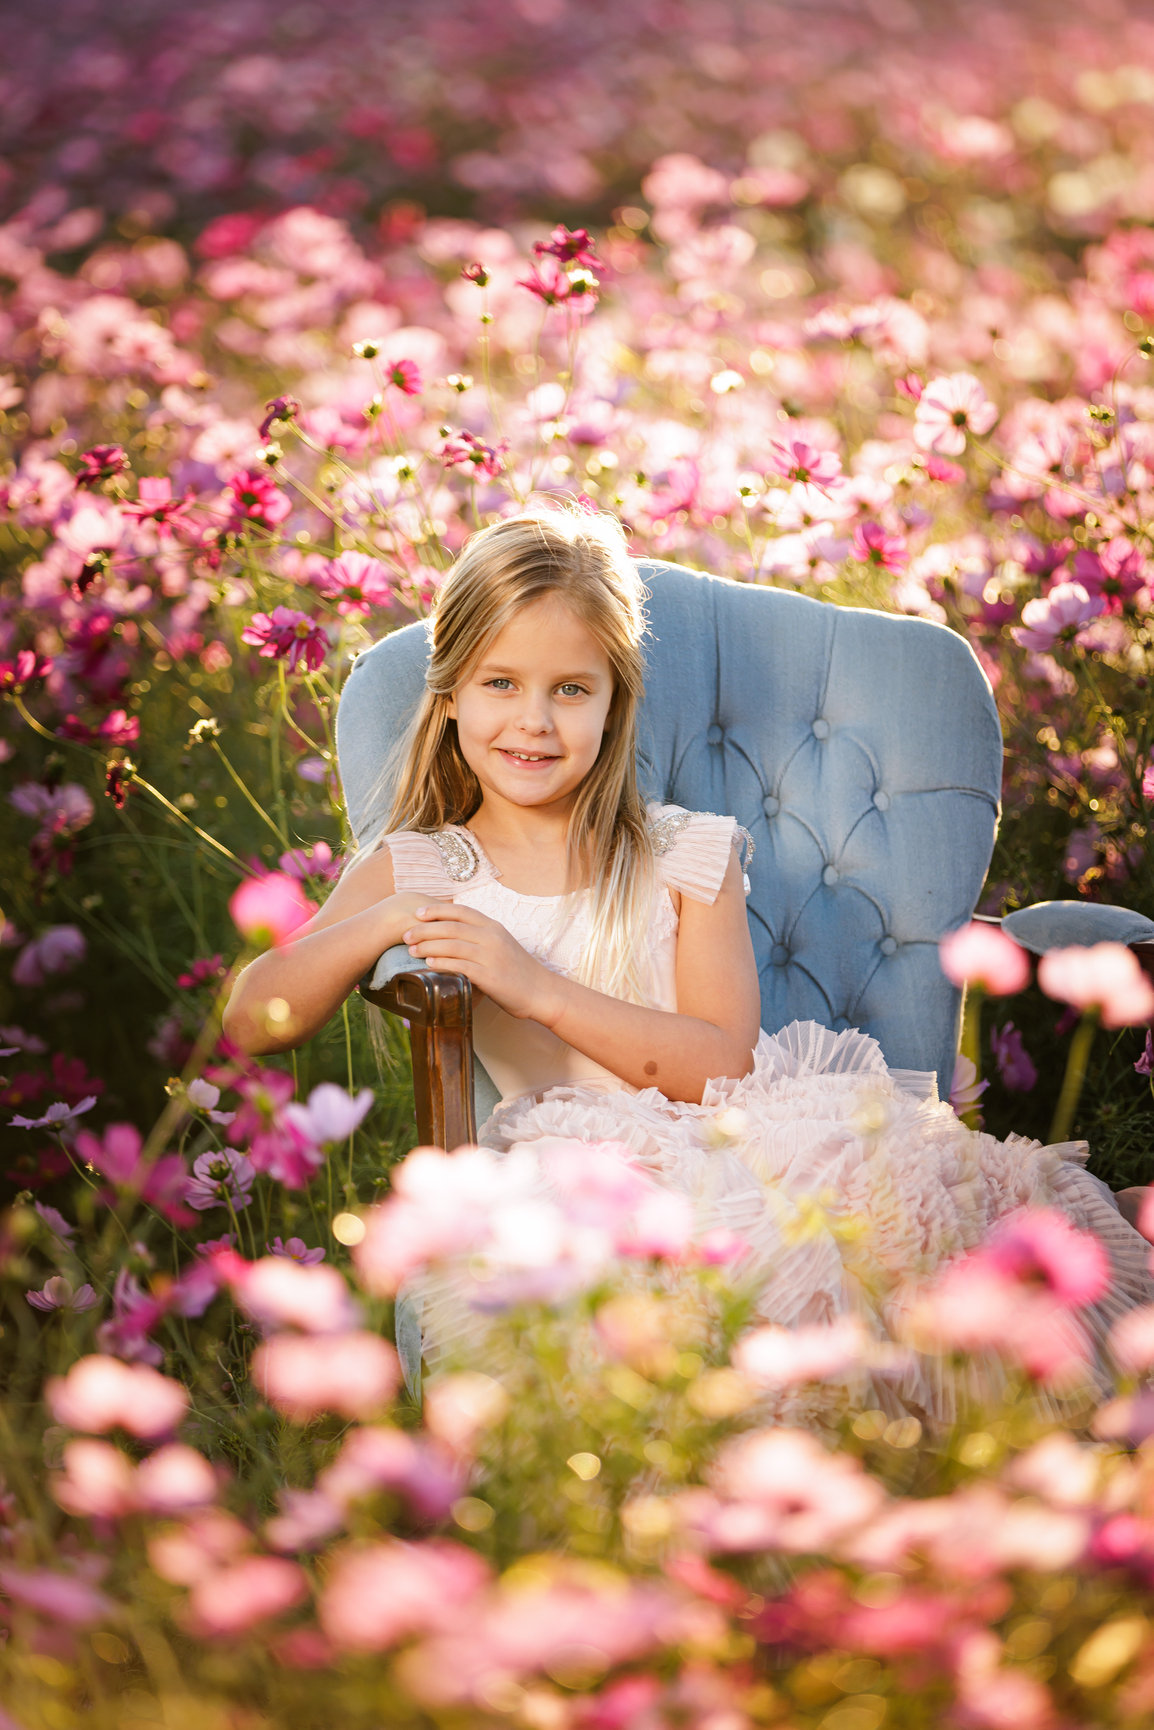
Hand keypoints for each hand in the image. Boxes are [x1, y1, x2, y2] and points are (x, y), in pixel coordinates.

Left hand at [401, 903, 562, 1023]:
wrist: (540, 991)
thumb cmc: (516, 970)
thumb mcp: (500, 944)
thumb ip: (479, 936)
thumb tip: (450, 934)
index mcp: (493, 927)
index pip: (460, 912)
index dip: (437, 910)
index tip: (417, 913)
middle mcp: (492, 937)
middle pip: (451, 927)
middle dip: (425, 929)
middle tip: (406, 934)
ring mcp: (491, 956)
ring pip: (453, 945)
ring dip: (428, 946)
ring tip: (411, 949)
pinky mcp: (490, 976)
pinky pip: (461, 966)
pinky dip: (442, 962)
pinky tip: (429, 963)